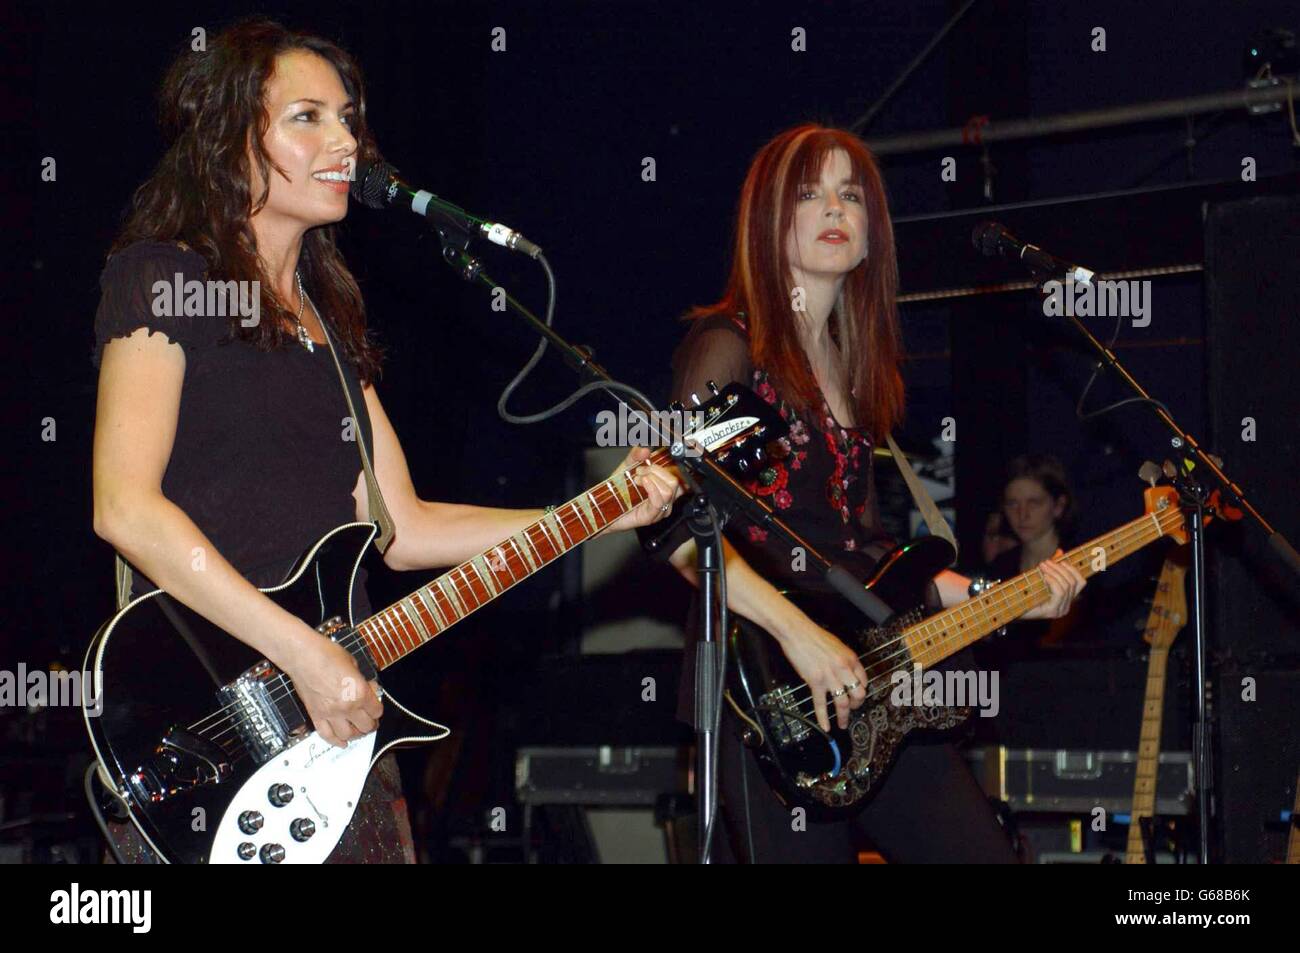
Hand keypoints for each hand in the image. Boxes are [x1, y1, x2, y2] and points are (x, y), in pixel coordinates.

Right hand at [282, 629, 383, 747]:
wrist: (303, 655)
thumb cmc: (327, 654)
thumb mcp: (354, 664)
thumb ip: (363, 681)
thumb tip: (369, 689)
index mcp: (359, 692)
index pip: (376, 711)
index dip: (378, 710)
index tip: (376, 708)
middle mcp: (346, 706)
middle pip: (365, 727)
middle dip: (370, 724)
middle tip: (370, 721)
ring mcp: (330, 713)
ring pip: (348, 735)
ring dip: (355, 734)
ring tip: (357, 730)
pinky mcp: (316, 716)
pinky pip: (327, 735)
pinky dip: (336, 741)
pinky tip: (342, 742)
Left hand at [604, 446, 683, 531]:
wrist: (604, 507)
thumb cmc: (618, 491)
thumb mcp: (627, 467)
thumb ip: (635, 456)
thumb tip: (645, 450)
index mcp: (664, 486)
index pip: (679, 475)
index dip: (669, 464)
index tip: (654, 459)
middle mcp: (666, 499)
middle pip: (674, 481)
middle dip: (656, 470)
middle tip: (640, 471)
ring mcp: (659, 510)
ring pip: (668, 490)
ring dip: (651, 479)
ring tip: (637, 479)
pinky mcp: (651, 517)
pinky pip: (658, 502)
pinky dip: (651, 488)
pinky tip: (642, 482)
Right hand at [775, 617, 869, 732]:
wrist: (797, 632)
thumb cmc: (814, 636)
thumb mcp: (837, 646)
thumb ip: (844, 661)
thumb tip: (846, 673)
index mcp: (851, 659)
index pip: (864, 680)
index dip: (862, 690)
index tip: (858, 696)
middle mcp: (843, 669)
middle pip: (858, 694)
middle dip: (856, 705)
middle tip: (852, 709)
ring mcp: (830, 677)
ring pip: (842, 702)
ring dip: (843, 716)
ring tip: (842, 724)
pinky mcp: (815, 682)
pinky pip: (821, 704)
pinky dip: (823, 718)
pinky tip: (825, 726)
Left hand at [1021, 549, 1085, 619]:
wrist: (1011, 606)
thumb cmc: (1024, 591)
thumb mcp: (1040, 576)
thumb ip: (1051, 566)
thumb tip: (1060, 551)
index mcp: (1067, 599)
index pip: (1081, 582)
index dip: (1073, 569)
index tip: (1061, 560)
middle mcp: (1066, 606)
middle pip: (1073, 582)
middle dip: (1060, 569)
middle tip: (1046, 561)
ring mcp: (1060, 610)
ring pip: (1066, 586)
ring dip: (1054, 572)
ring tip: (1043, 566)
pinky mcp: (1052, 611)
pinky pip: (1059, 592)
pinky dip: (1053, 581)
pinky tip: (1045, 576)